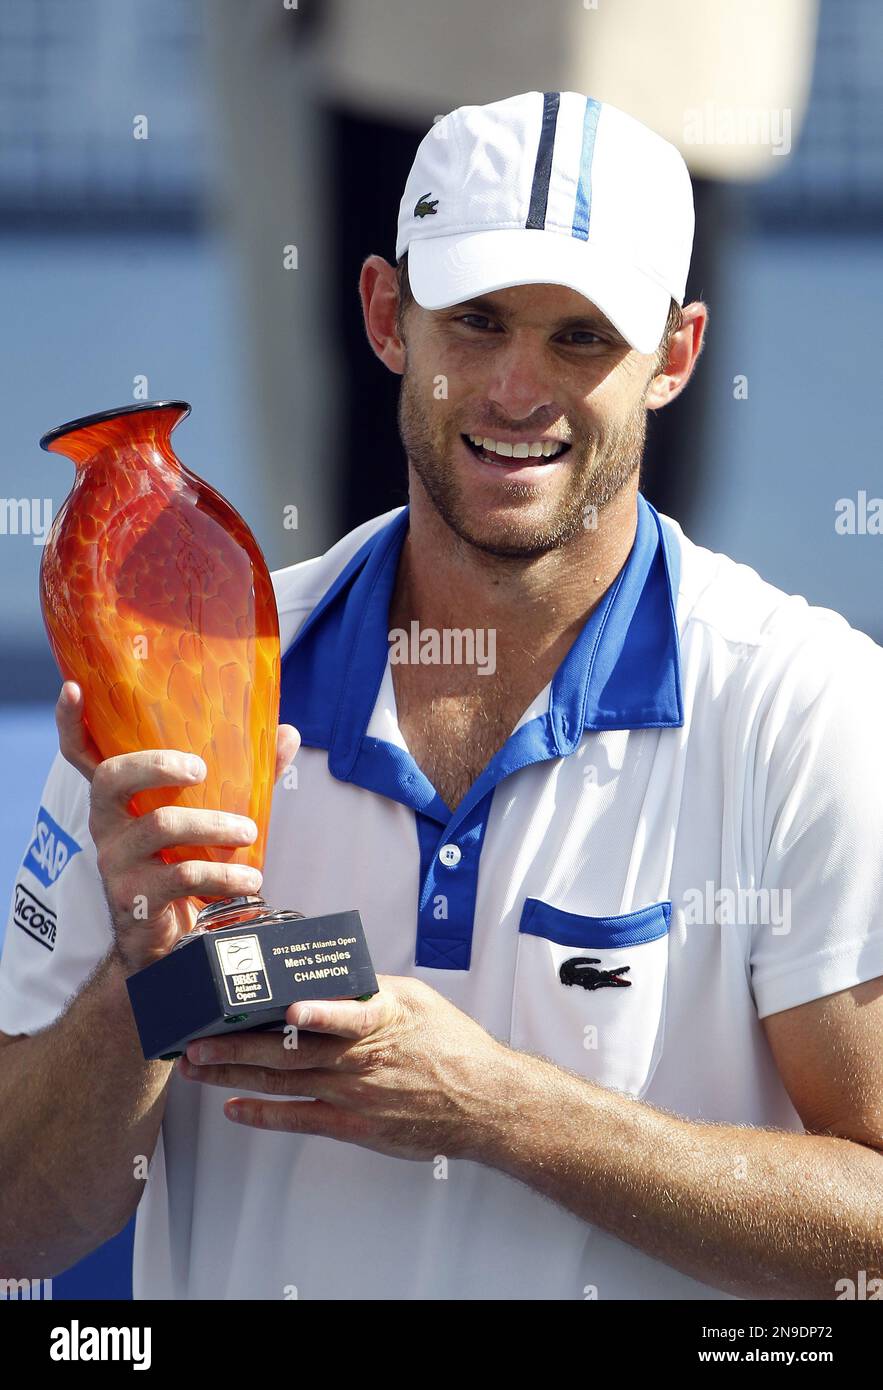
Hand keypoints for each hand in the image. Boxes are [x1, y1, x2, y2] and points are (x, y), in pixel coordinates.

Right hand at [55, 679, 300, 974]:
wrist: (170, 942)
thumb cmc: (190, 862)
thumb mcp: (213, 816)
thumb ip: (248, 775)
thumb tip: (287, 732)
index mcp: (120, 798)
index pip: (82, 754)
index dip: (71, 722)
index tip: (74, 689)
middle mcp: (107, 824)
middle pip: (113, 778)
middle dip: (158, 765)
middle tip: (202, 769)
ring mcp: (116, 862)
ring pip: (160, 827)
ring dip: (214, 825)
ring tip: (250, 832)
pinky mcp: (134, 899)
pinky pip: (182, 876)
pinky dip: (224, 875)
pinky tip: (251, 880)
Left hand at [178, 975, 511, 1160]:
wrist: (482, 1102)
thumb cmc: (451, 1044)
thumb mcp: (416, 999)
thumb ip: (369, 988)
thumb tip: (327, 975)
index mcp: (379, 1019)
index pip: (339, 1013)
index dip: (309, 1011)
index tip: (275, 1005)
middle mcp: (360, 1058)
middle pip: (288, 1051)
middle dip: (235, 1046)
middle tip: (194, 1041)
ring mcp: (353, 1094)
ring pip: (283, 1083)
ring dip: (235, 1075)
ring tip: (196, 1067)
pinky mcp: (352, 1124)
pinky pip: (298, 1119)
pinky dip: (263, 1115)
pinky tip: (233, 1107)